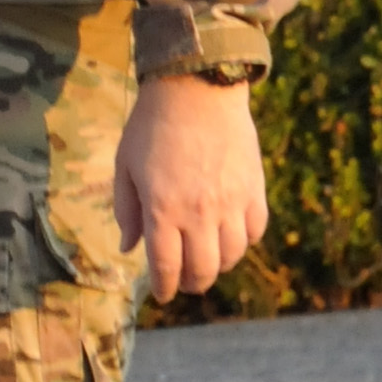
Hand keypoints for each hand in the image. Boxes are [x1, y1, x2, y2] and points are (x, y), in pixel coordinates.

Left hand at [113, 73, 268, 301]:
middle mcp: (199, 212)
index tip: (164, 294)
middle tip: (186, 283)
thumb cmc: (151, 126)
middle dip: (192, 284)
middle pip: (203, 270)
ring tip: (208, 260)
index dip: (165, 287)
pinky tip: (232, 235)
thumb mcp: (126, 166)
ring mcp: (231, 202)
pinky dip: (245, 241)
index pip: (166, 266)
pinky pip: (255, 230)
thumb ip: (127, 210)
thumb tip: (129, 248)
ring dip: (219, 265)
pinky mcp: (254, 188)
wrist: (196, 88)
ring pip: (232, 255)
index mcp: (162, 209)